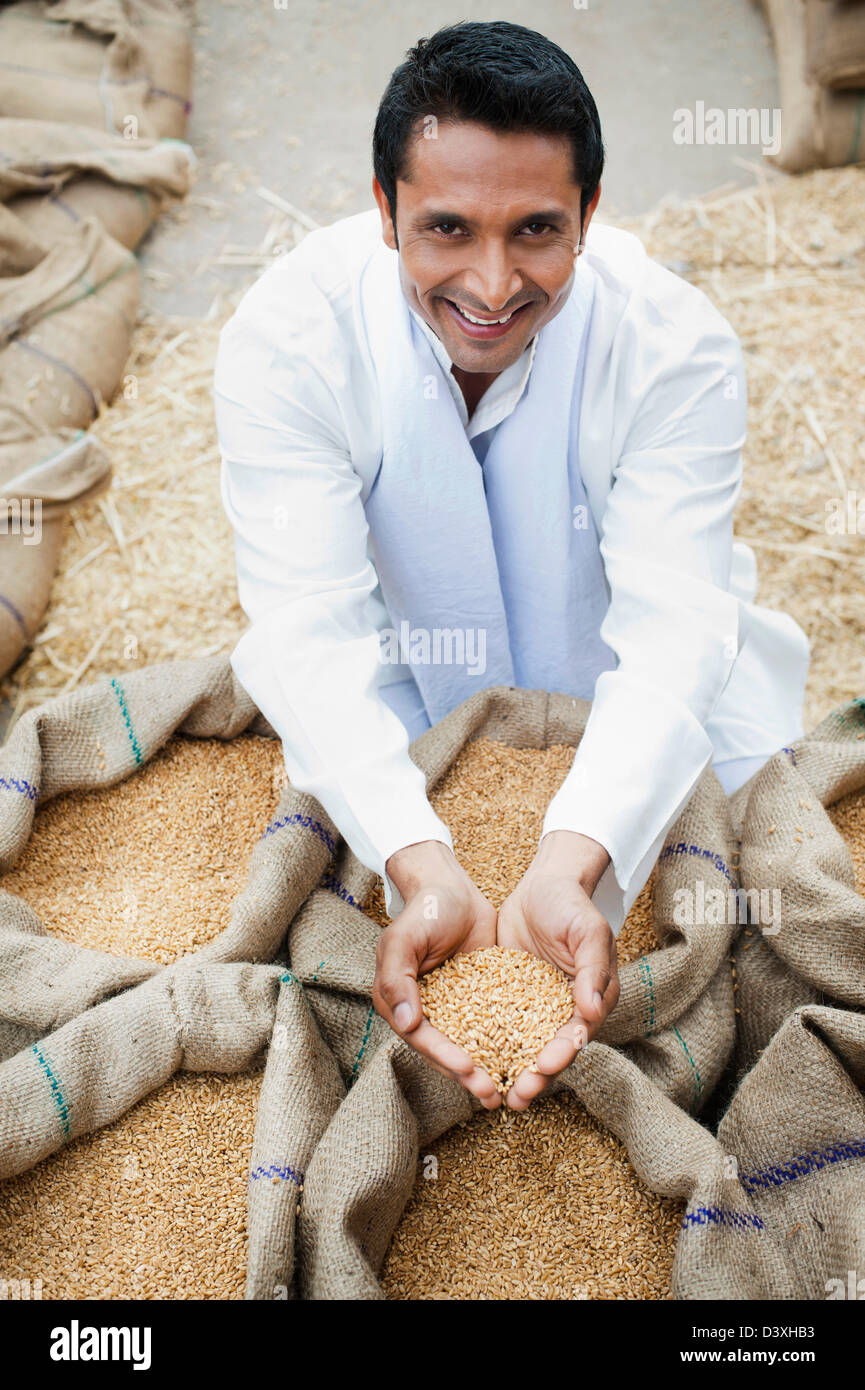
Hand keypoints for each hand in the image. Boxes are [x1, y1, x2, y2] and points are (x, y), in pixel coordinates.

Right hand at [373, 839, 501, 1107]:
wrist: (453, 889)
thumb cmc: (424, 910)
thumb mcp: (403, 938)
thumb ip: (397, 978)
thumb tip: (404, 1021)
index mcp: (400, 1003)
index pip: (423, 1039)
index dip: (445, 1057)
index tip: (469, 1071)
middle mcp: (425, 1012)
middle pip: (447, 1051)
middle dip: (469, 1074)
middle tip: (493, 1094)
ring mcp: (454, 1008)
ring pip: (471, 1045)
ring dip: (489, 1068)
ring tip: (509, 1090)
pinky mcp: (480, 999)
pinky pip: (492, 1026)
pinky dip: (505, 1044)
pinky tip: (526, 1059)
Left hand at [496, 830, 618, 1110]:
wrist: (543, 884)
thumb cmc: (571, 904)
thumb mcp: (588, 931)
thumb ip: (592, 969)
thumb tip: (592, 1011)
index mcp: (592, 998)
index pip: (578, 1034)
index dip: (562, 1053)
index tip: (543, 1067)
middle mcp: (566, 1008)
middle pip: (553, 1050)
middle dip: (536, 1076)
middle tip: (517, 1097)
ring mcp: (537, 1005)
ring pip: (526, 1046)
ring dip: (514, 1070)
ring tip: (498, 1096)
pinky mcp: (511, 997)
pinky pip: (502, 1026)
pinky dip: (492, 1046)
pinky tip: (475, 1063)